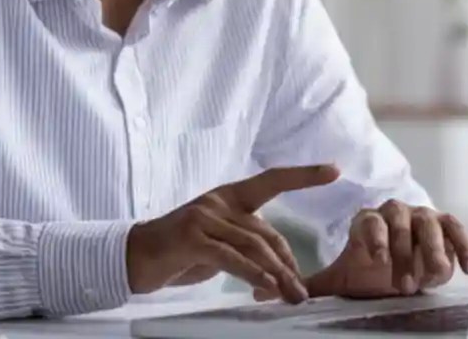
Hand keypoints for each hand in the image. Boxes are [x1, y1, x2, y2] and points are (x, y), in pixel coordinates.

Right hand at [126, 164, 339, 303]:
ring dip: (276, 275)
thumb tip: (276, 269)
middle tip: (301, 291)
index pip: (272, 180)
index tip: (334, 170)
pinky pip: (230, 258)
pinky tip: (265, 288)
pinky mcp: (192, 239)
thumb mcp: (217, 243)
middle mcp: (219, 202)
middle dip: (288, 264)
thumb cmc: (179, 252)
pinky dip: (251, 274)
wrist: (133, 257)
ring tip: (291, 296)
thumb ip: (244, 245)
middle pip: (267, 232)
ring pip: (253, 246)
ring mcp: (204, 218)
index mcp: (229, 197)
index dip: (303, 175)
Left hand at [257, 200, 467, 300]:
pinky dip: (464, 246)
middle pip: (400, 221)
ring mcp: (422, 215)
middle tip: (404, 285)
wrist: (399, 266)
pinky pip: (456, 229)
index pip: (369, 221)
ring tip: (433, 277)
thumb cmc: (368, 271)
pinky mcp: (446, 225)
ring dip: (433, 250)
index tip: (375, 260)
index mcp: (367, 219)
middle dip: (403, 252)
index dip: (374, 238)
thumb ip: (308, 285)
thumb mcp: (341, 279)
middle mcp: (395, 211)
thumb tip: (259, 296)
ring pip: (430, 223)